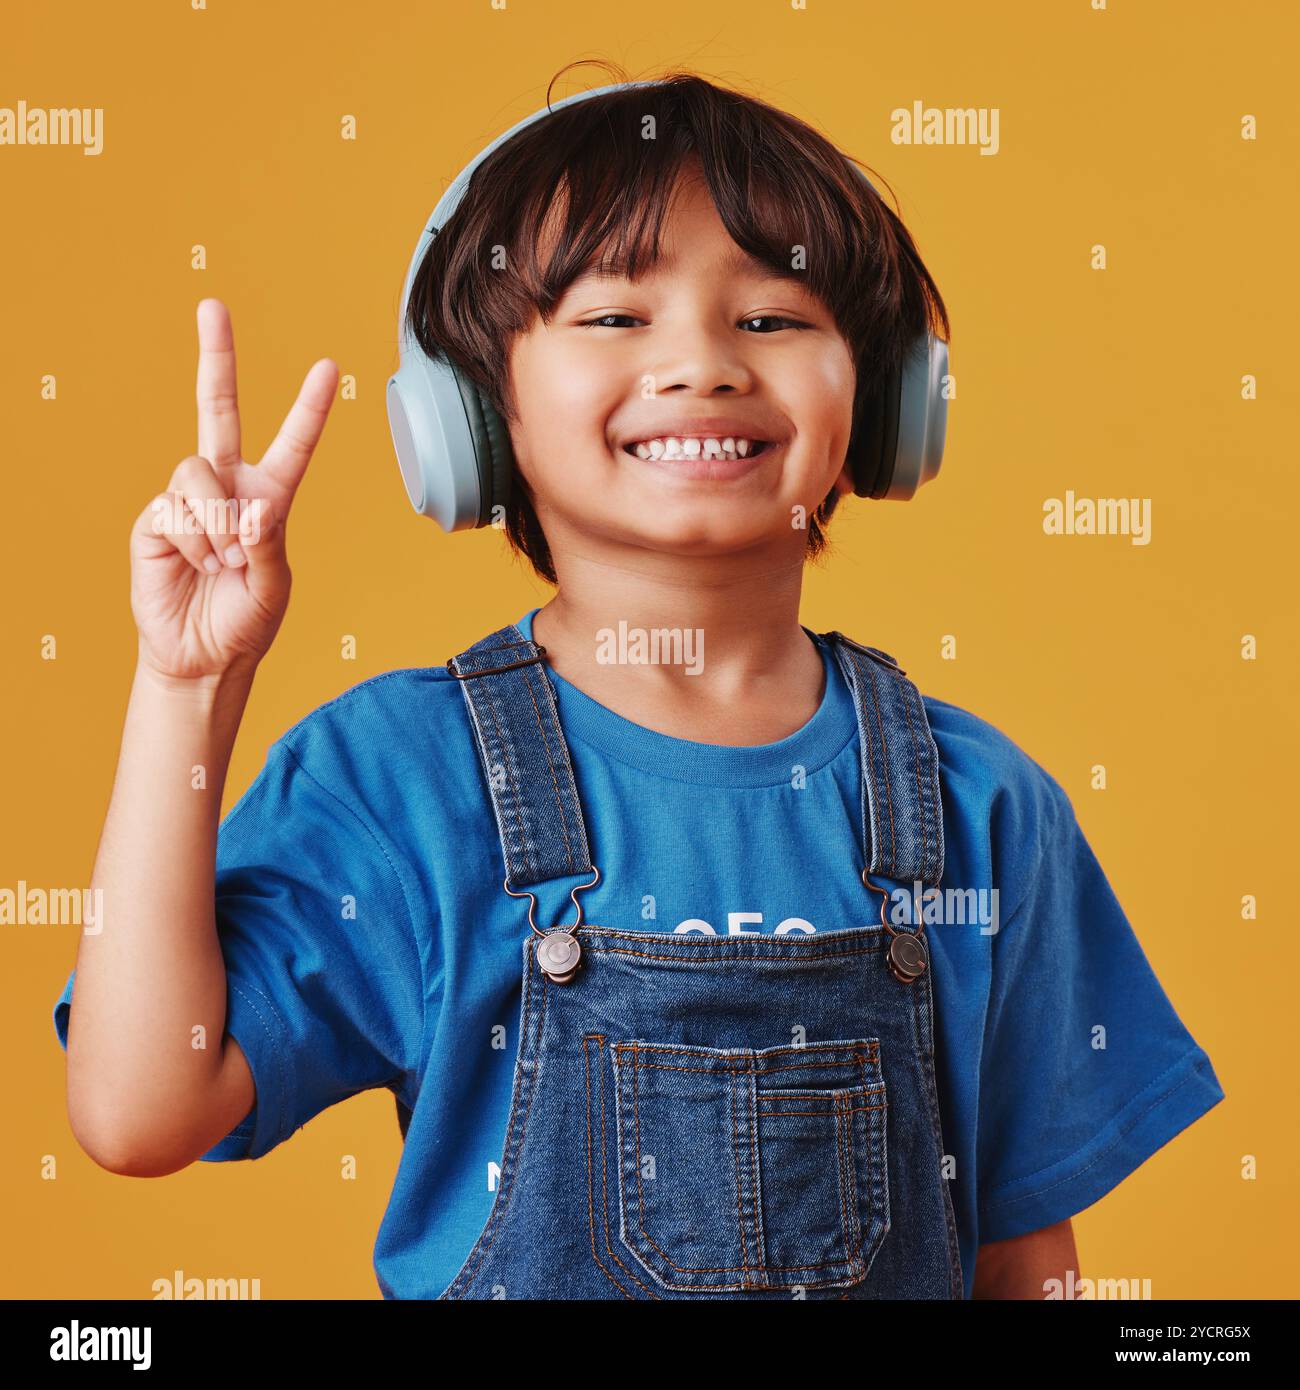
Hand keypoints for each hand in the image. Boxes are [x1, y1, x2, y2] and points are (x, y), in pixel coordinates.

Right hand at [129, 299, 337, 682]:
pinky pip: (174, 508)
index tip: (328, 366)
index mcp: (268, 499)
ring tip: (225, 562)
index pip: (291, 445)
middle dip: (215, 357)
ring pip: (197, 472)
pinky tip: (200, 565)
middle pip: (217, 410)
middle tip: (212, 306)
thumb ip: (267, 545)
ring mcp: (187, 500)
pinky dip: (195, 542)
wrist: (203, 656)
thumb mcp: (273, 587)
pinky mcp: (155, 519)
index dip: (307, 408)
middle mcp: (226, 488)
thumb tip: (246, 511)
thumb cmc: (245, 621)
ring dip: (217, 523)